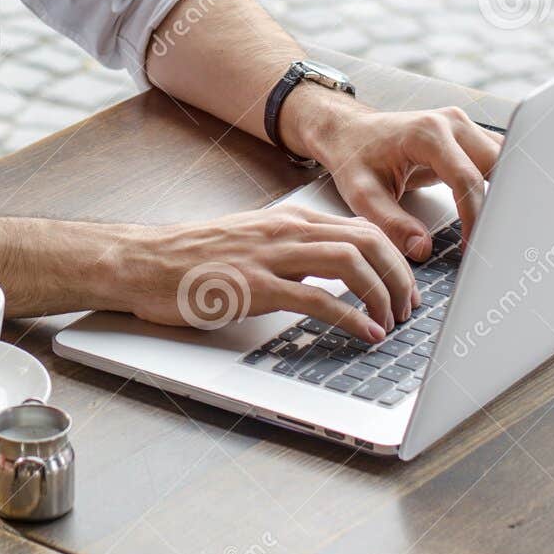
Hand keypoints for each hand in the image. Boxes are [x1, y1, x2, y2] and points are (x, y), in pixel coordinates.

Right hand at [117, 205, 418, 341]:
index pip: (361, 226)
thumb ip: (292, 251)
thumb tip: (335, 272)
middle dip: (399, 275)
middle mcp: (285, 231)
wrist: (144, 262)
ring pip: (350, 262)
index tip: (408, 286)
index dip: (395, 257)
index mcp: (289, 220)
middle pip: (366, 240)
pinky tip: (365, 334)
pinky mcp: (254, 286)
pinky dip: (351, 317)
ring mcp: (270, 256)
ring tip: (392, 322)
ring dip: (382, 294)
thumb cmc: (195, 259)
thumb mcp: (254, 242)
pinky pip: (316, 298)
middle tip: (409, 308)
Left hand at [294, 96, 502, 258]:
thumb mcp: (362, 193)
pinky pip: (496, 159)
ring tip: (500, 230)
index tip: (471, 247)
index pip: (466, 179)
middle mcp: (451, 123)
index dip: (474, 217)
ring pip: (504, 160)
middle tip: (496, 242)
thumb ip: (391, 223)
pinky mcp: (467, 136)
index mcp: (427, 133)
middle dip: (500, 204)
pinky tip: (496, 212)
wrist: (350, 131)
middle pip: (497, 166)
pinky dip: (500, 184)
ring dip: (505, 193)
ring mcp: (462, 126)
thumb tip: (422, 248)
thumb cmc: (354, 156)